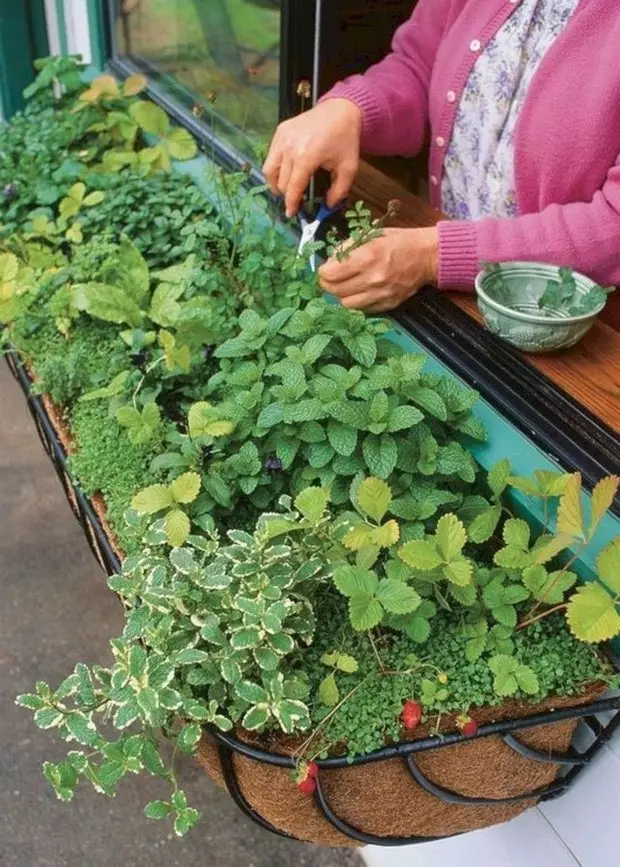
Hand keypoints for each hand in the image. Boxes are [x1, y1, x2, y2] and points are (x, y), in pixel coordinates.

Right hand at [263, 99, 361, 217]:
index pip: (292, 188)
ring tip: (286, 189)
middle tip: (296, 200)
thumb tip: (328, 207)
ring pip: (269, 170)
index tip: (291, 214)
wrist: (340, 110)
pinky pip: (271, 156)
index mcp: (306, 157)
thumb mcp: (349, 168)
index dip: (291, 204)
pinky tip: (287, 171)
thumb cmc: (345, 140)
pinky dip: (276, 167)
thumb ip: (339, 191)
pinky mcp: (280, 131)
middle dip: (287, 195)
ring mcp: (282, 138)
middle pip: (280, 182)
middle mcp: (289, 147)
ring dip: (276, 183)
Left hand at [318, 228, 437, 312]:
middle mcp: (371, 278)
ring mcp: (380, 294)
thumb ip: (348, 247)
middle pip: (335, 291)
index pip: (330, 274)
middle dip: (328, 284)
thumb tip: (331, 261)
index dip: (323, 271)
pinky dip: (358, 302)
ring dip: (342, 295)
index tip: (326, 268)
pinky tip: (361, 291)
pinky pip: (363, 309)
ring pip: (346, 304)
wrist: (426, 256)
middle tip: (331, 278)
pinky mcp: (388, 304)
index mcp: (366, 257)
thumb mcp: (371, 234)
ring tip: (346, 285)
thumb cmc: (399, 241)